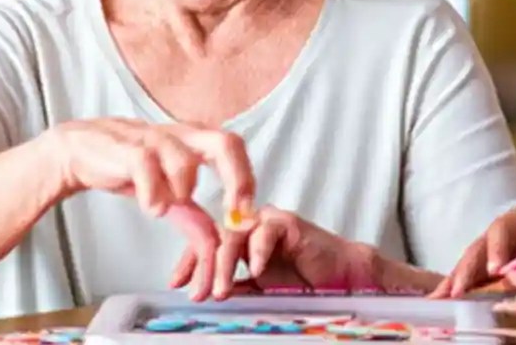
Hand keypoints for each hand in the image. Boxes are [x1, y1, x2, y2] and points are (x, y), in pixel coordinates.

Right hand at [42, 118, 255, 265]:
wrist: (77, 150)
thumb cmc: (128, 166)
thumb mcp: (165, 191)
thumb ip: (190, 214)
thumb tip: (216, 242)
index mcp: (195, 141)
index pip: (234, 148)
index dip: (246, 179)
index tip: (245, 213)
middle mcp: (181, 135)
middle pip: (225, 142)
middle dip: (237, 178)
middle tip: (232, 211)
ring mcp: (154, 138)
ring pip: (186, 158)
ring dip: (185, 189)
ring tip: (168, 207)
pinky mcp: (127, 147)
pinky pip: (146, 165)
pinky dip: (153, 192)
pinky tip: (151, 207)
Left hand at [169, 205, 438, 300]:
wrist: (339, 280)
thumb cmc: (302, 283)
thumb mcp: (259, 291)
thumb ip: (235, 287)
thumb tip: (204, 293)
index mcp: (241, 242)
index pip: (208, 244)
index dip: (190, 262)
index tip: (176, 283)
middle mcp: (250, 228)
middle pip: (216, 238)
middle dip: (204, 267)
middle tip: (198, 292)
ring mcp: (268, 222)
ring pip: (235, 234)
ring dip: (226, 264)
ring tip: (222, 289)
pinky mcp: (287, 222)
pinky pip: (265, 230)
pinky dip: (258, 250)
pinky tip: (255, 270)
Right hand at [431, 198, 515, 297]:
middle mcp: (502, 225)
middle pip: (493, 236)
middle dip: (490, 254)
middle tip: (492, 271)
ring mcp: (486, 243)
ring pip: (472, 254)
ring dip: (463, 273)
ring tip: (454, 292)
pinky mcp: (475, 262)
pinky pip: (461, 271)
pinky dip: (449, 284)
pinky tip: (436, 299)